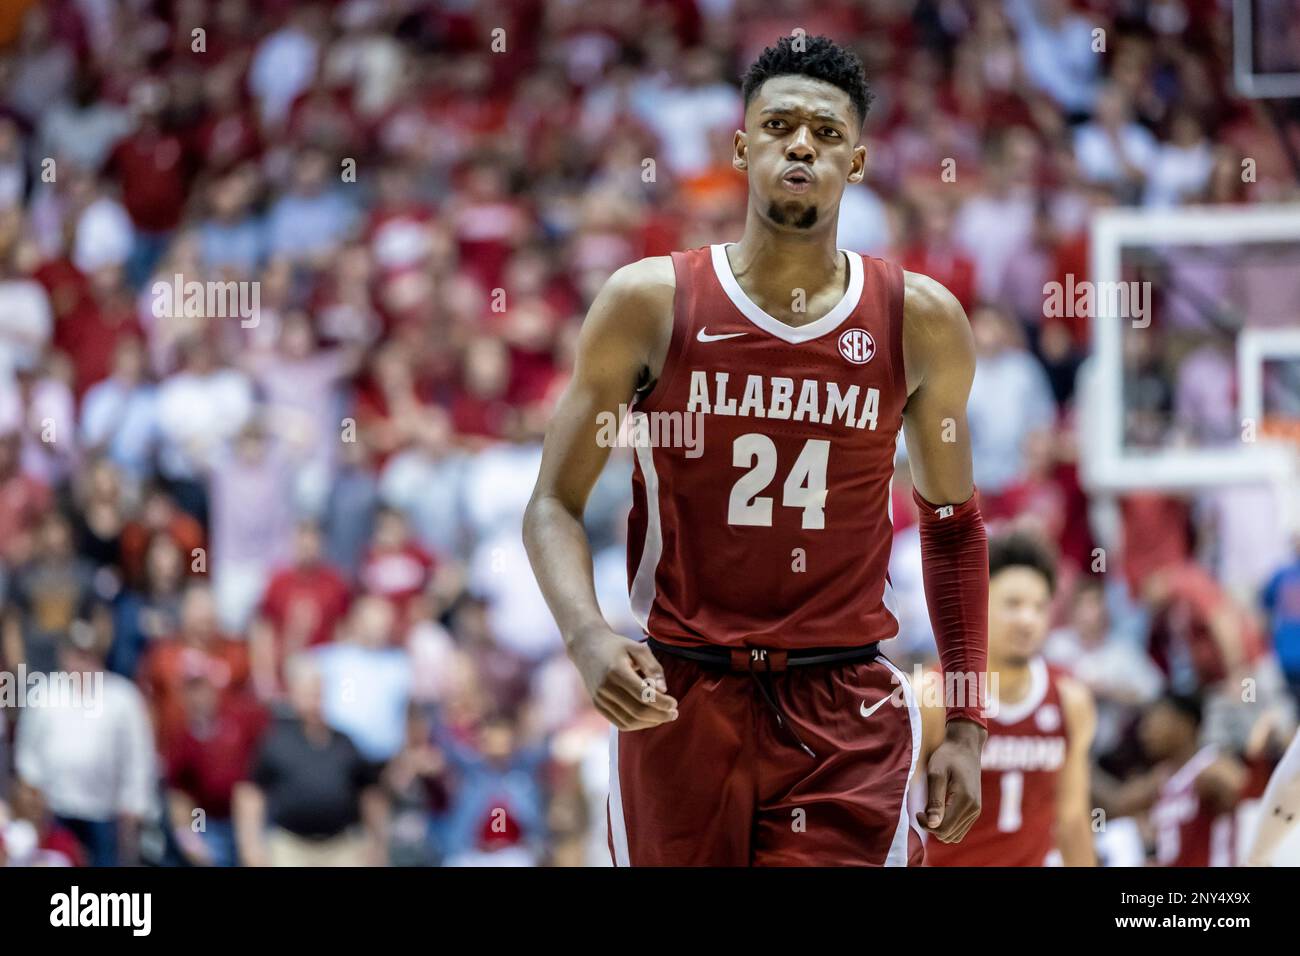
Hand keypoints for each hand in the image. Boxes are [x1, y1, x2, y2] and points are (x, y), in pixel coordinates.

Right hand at [567, 625, 677, 730]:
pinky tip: (649, 719)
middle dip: (660, 715)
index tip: (674, 703)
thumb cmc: (617, 646)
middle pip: (638, 711)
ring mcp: (600, 699)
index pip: (644, 695)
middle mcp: (606, 688)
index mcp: (617, 671)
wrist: (587, 647)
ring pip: (629, 721)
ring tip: (664, 716)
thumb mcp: (638, 648)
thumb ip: (653, 667)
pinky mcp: (598, 706)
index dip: (662, 703)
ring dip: (650, 723)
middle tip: (674, 713)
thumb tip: (664, 690)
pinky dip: (637, 725)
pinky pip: (620, 723)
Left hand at [917, 718, 984, 842]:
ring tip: (931, 809)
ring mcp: (976, 811)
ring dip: (940, 827)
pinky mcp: (974, 810)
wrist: (965, 746)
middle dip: (932, 827)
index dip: (926, 824)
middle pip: (948, 835)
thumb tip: (932, 825)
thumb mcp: (936, 773)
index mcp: (965, 801)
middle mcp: (974, 809)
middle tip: (923, 809)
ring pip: (954, 835)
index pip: (943, 829)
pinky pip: (959, 829)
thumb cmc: (947, 756)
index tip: (918, 811)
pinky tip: (939, 810)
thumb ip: (935, 800)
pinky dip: (948, 825)